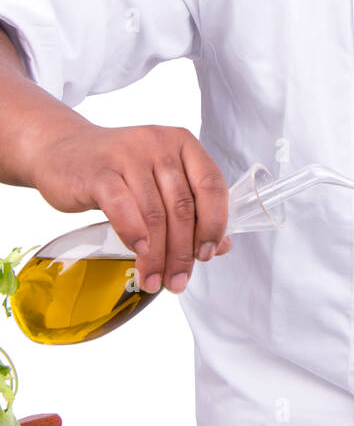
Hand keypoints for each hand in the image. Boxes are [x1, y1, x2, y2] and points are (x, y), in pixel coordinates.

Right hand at [28, 121, 231, 293]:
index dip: (214, 223)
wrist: (62, 152)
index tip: (207, 254)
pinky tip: (138, 253)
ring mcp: (128, 154)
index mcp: (183, 143)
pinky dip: (134, 234)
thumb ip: (191, 208)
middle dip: (182, 252)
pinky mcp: (99, 172)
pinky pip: (122, 207)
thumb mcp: (158, 182)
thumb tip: (219, 246)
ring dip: (156, 255)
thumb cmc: (117, 171)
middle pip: (182, 207)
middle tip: (178, 281)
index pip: (212, 185)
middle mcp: (159, 144)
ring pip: (153, 214)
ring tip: (153, 280)